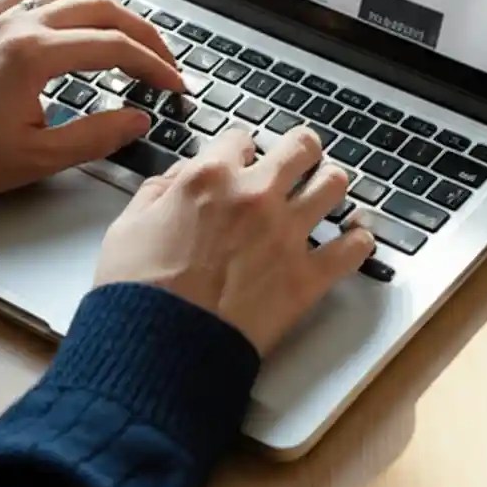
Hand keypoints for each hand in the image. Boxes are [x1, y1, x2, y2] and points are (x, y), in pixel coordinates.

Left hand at [0, 0, 183, 199]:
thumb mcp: (37, 159)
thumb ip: (97, 136)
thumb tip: (137, 120)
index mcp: (34, 57)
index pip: (115, 47)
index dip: (155, 66)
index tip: (174, 85)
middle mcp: (17, 28)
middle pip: (102, 10)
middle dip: (144, 34)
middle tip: (165, 61)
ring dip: (107, 13)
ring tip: (129, 39)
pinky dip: (57, 2)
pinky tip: (66, 19)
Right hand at [95, 128, 375, 354]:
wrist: (158, 347)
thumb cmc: (136, 294)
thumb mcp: (127, 226)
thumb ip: (158, 192)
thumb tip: (178, 179)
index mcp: (209, 179)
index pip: (241, 138)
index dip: (242, 148)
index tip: (244, 159)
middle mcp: (255, 197)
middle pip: (301, 147)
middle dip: (301, 150)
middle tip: (300, 160)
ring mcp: (286, 234)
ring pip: (334, 184)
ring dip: (331, 185)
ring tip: (327, 192)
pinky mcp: (307, 276)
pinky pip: (354, 248)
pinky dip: (359, 240)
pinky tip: (356, 237)